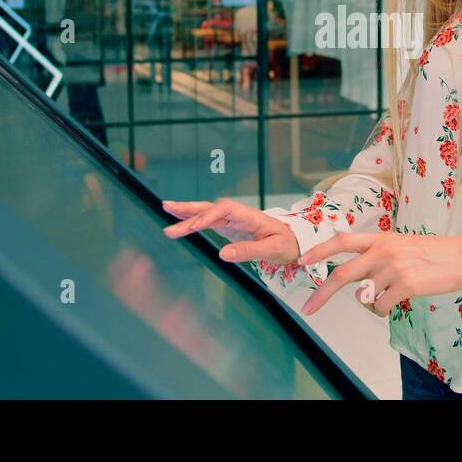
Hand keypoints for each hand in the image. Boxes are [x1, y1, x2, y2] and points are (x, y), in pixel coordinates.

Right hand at [162, 198, 299, 265]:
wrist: (296, 241)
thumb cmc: (288, 244)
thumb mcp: (272, 250)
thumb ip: (249, 250)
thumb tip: (223, 253)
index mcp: (249, 216)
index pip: (224, 211)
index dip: (207, 217)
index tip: (192, 226)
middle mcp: (238, 214)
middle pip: (211, 208)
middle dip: (189, 209)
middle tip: (167, 209)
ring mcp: (233, 220)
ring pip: (207, 213)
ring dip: (187, 212)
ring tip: (166, 208)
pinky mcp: (230, 228)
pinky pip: (209, 222)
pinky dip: (194, 221)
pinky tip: (180, 221)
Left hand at [296, 232, 461, 317]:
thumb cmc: (435, 253)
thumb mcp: (402, 245)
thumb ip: (378, 256)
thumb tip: (358, 282)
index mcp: (380, 238)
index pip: (342, 241)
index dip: (320, 250)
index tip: (303, 260)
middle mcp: (383, 251)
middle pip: (342, 273)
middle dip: (321, 293)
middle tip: (308, 308)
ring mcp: (393, 268)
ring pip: (365, 296)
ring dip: (373, 301)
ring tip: (393, 292)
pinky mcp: (405, 285)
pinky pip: (380, 306)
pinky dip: (384, 308)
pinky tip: (399, 299)